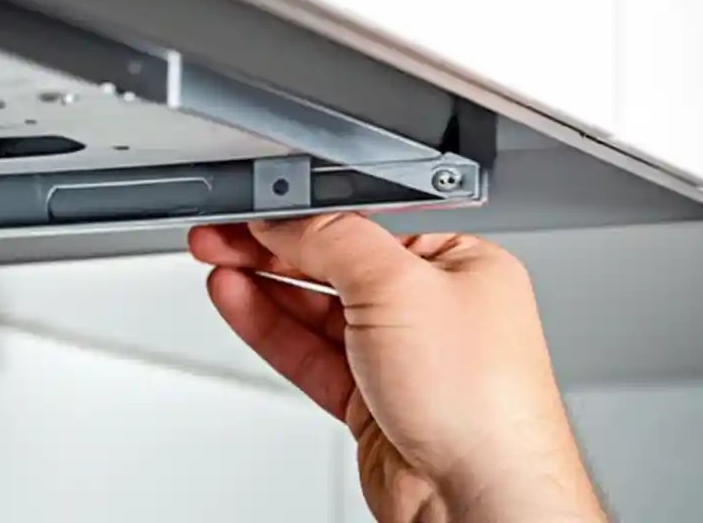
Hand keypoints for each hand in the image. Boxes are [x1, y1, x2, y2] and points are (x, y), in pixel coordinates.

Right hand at [190, 216, 605, 522]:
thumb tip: (290, 220)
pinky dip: (272, 329)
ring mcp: (400, 359)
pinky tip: (241, 302)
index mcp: (461, 265)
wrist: (480, 500)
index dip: (306, 217)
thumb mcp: (400, 287)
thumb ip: (336, 241)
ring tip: (218, 265)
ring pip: (316, 313)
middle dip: (272, 250)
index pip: (366, 226)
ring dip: (264, 287)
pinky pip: (311, 354)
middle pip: (335, 267)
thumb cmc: (484, 403)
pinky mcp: (371, 401)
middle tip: (221, 236)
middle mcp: (434, 309)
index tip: (257, 210)